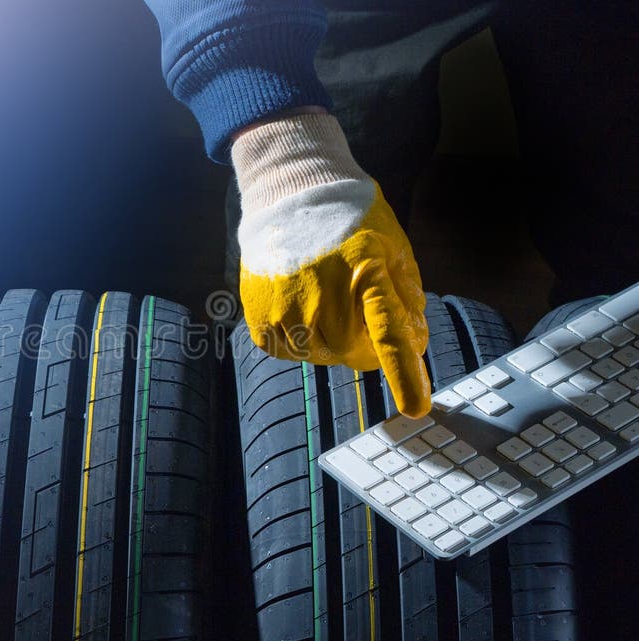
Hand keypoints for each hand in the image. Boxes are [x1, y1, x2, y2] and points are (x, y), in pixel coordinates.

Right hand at [232, 112, 430, 417]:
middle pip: (354, 353)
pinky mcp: (259, 319)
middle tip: (355, 306)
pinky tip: (298, 303)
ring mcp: (286, 310)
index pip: (387, 333)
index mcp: (363, 271)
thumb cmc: (348, 221)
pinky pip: (289, 351)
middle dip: (364, 342)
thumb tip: (414, 344)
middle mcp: (321, 295)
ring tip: (323, 297)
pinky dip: (299, 337)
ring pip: (321, 356)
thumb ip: (406, 296)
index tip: (417, 408)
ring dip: (330, 339)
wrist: (289, 195)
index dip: (404, 374)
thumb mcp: (392, 247)